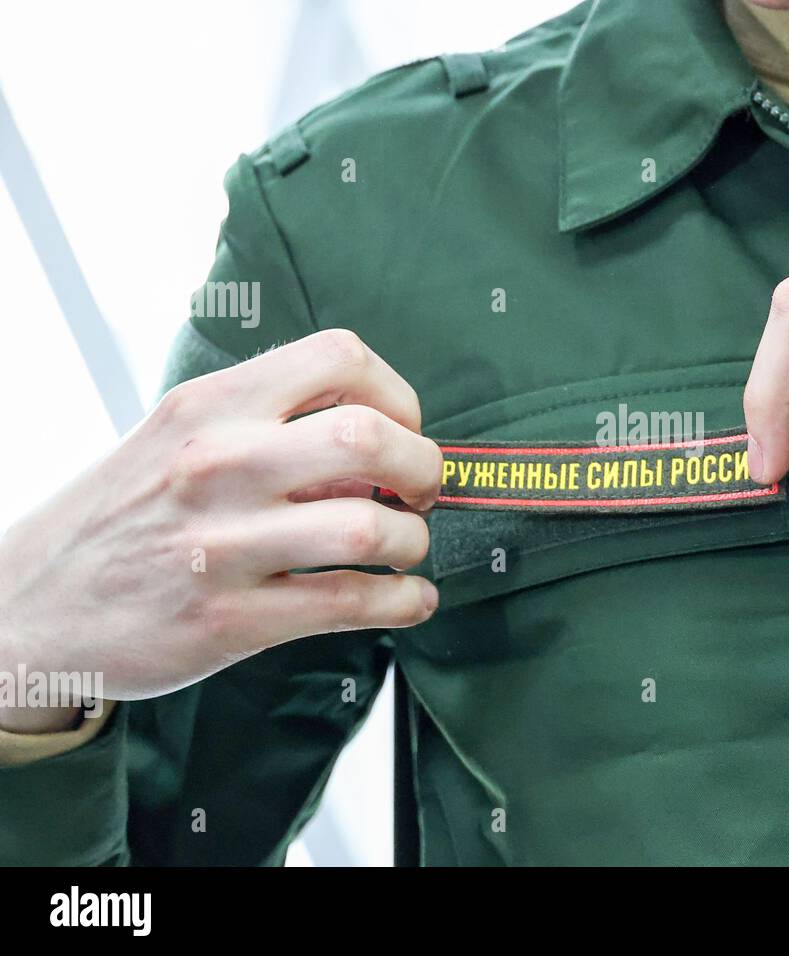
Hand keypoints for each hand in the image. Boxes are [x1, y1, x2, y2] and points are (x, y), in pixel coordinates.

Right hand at [0, 329, 441, 731]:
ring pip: (369, 528)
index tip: (403, 429)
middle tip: (420, 491)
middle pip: (369, 438)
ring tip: (404, 547)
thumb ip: (268, 427)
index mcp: (211, 404)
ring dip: (412, 540)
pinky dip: (403, 601)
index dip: (398, 395)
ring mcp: (221, 544)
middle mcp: (217, 463)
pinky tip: (408, 598)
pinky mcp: (229, 619)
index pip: (340, 358)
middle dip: (423, 467)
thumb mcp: (178, 439)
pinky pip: (350, 603)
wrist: (25, 606)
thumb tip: (378, 439)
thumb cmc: (123, 515)